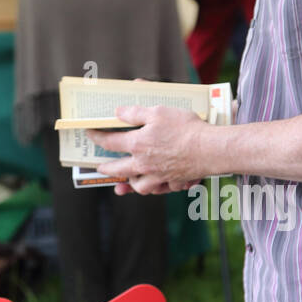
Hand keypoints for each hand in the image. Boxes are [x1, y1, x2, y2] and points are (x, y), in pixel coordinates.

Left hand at [91, 105, 206, 193]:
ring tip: (126, 180)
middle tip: (100, 167)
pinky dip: (154, 188)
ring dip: (130, 184)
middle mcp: (143, 164)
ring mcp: (157, 175)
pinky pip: (159, 189)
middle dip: (106, 168)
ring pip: (138, 186)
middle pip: (118, 169)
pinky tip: (155, 184)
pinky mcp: (172, 182)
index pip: (110, 142)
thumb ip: (135, 112)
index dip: (97, 138)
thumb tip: (118, 111)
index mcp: (137, 144)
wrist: (210, 149)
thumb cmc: (186, 128)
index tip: (90, 134)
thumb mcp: (158, 112)